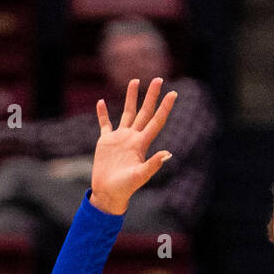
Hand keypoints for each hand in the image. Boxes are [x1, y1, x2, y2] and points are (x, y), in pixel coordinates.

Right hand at [90, 78, 176, 215]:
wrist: (108, 194)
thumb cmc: (125, 188)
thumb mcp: (140, 176)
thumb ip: (153, 165)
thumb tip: (168, 154)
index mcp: (141, 144)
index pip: (156, 121)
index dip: (165, 108)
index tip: (173, 93)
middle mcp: (132, 138)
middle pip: (144, 112)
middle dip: (151, 96)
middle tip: (158, 79)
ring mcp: (119, 139)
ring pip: (127, 113)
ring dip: (131, 97)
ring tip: (135, 81)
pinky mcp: (106, 142)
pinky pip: (105, 124)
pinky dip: (102, 113)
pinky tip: (100, 101)